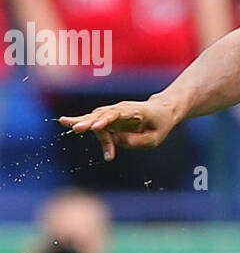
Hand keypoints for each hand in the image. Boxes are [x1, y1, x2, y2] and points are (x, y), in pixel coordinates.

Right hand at [58, 98, 177, 160]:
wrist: (162, 111)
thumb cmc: (160, 124)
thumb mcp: (154, 138)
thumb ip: (135, 141)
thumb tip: (115, 142)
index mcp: (135, 112)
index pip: (118, 115)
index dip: (106, 120)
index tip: (96, 127)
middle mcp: (122, 110)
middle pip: (102, 114)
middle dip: (89, 122)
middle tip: (76, 128)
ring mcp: (115, 113)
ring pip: (96, 117)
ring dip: (82, 121)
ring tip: (64, 122)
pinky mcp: (110, 119)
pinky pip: (95, 122)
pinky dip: (83, 123)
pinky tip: (66, 123)